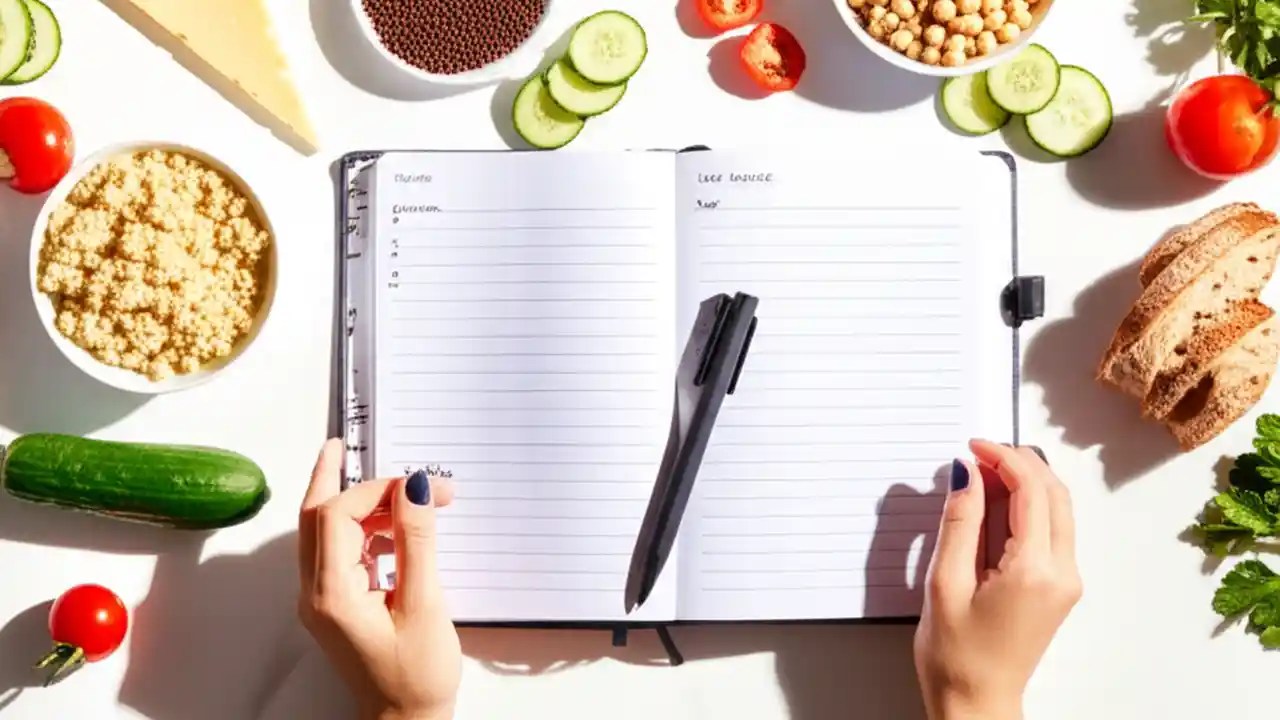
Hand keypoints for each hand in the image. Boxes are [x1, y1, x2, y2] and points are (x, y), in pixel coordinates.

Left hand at [298, 439, 460, 719]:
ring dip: (356, 506)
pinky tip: (393, 528)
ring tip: (400, 493)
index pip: (337, 515)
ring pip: (324, 533)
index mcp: (333, 595)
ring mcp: (322, 600)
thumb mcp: (425, 603)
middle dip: (333, 478)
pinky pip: (338, 552)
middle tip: (344, 445)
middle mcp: (316, 594)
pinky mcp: (336, 605)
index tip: (420, 485)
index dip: (376, 489)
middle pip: (314, 517)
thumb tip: (415, 487)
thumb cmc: (418, 675)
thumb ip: (416, 540)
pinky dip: (361, 530)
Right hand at [913, 440, 1081, 719]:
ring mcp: (1066, 581)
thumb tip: (966, 473)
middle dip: (1020, 463)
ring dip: (1026, 483)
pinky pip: (1052, 531)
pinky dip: (1028, 507)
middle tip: (979, 454)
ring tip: (983, 476)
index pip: (1032, 491)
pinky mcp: (1059, 587)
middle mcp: (1062, 573)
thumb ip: (958, 522)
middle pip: (1055, 494)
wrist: (977, 703)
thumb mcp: (944, 583)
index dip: (1003, 458)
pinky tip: (995, 506)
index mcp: (1034, 571)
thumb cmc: (955, 655)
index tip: (973, 447)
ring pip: (1058, 509)